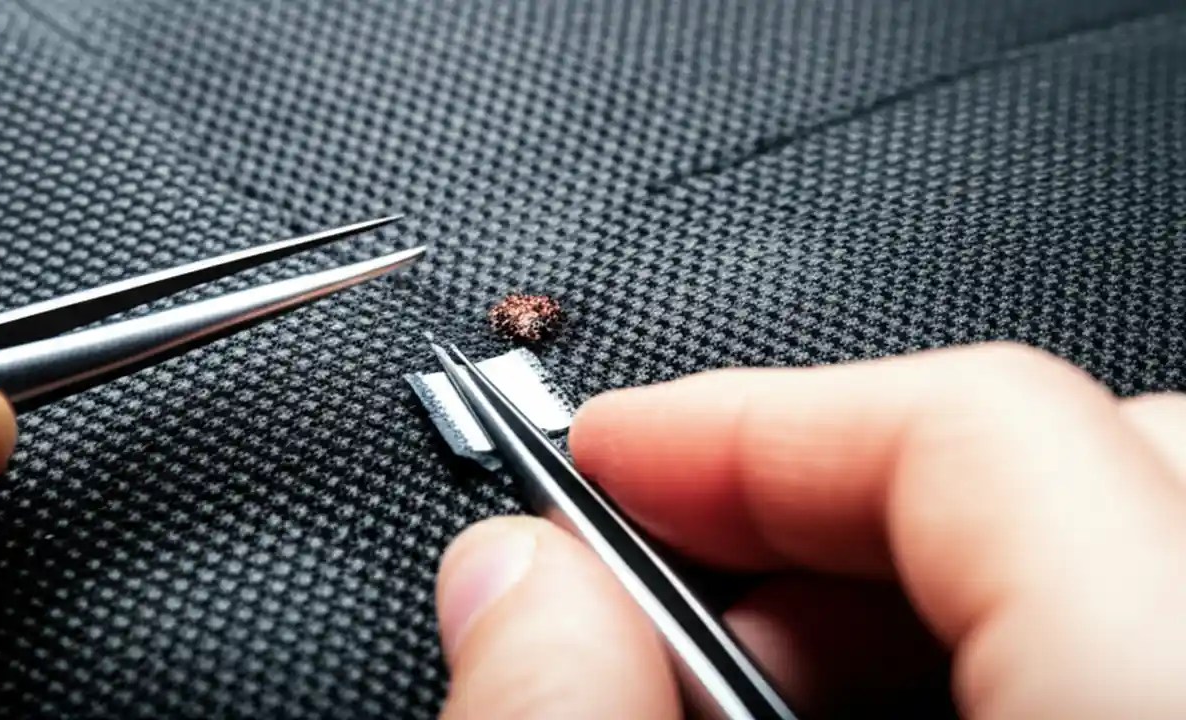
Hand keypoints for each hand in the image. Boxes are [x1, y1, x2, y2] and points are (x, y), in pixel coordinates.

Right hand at [435, 343, 1185, 717]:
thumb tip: (516, 588)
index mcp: (1160, 705)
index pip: (977, 432)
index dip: (753, 420)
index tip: (615, 456)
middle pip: (1063, 460)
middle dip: (823, 493)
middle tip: (669, 591)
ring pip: (1105, 549)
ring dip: (892, 577)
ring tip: (747, 684)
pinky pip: (1131, 639)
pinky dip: (975, 647)